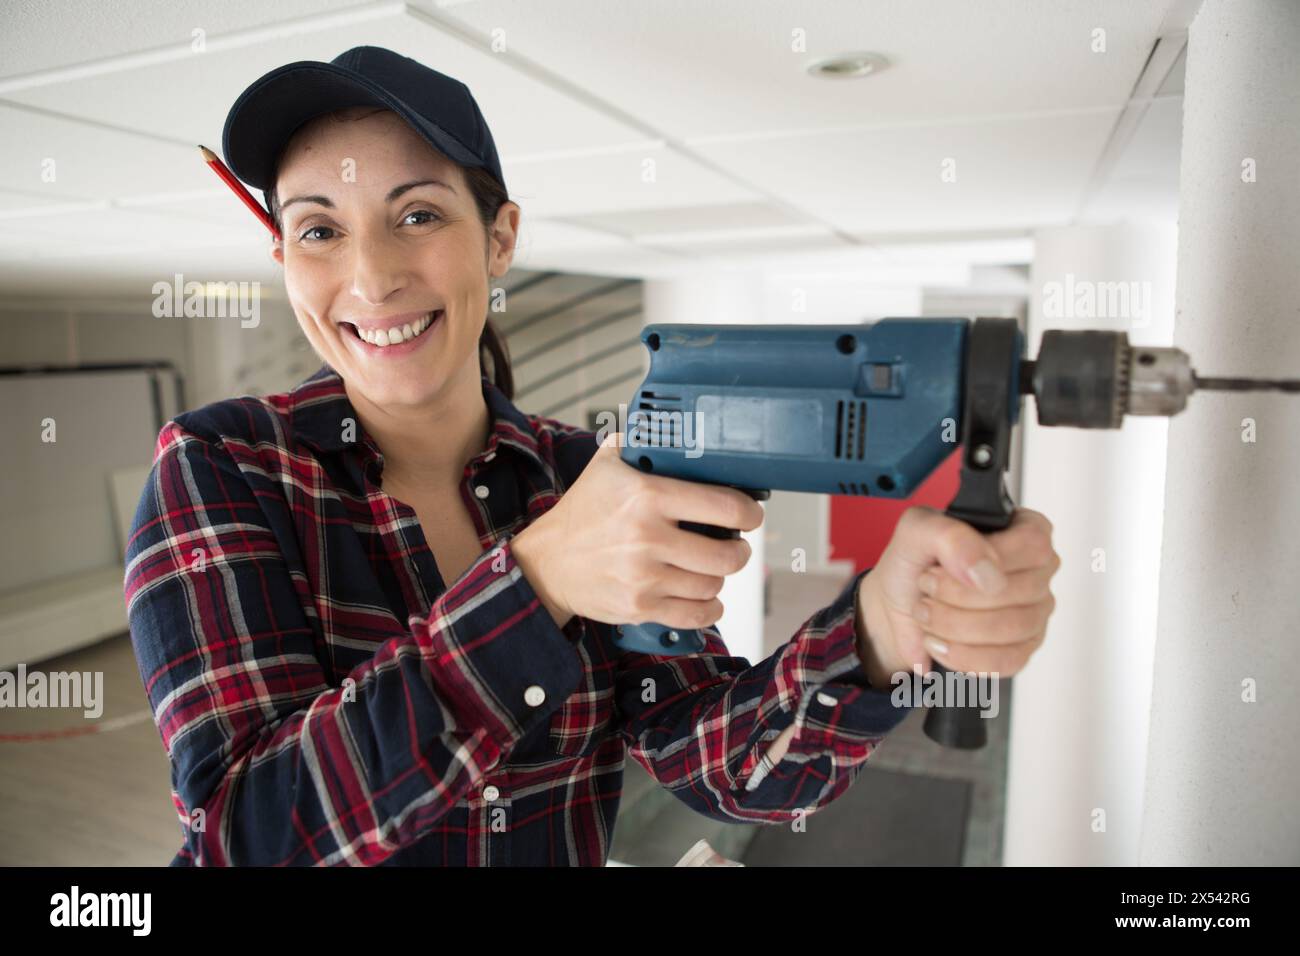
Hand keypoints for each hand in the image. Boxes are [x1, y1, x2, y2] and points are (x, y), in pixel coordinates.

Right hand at [512, 432, 764, 629]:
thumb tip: (677, 425)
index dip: (749, 513)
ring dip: (718, 577)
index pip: (725, 507)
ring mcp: (643, 576)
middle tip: (734, 544)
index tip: (750, 514)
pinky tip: (705, 596)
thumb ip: (642, 441)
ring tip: (710, 566)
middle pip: (727, 554)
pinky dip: (709, 608)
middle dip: (739, 550)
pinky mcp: (638, 607)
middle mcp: (647, 537)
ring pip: (713, 585)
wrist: (547, 563)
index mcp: (647, 496)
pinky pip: (695, 614)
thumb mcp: (606, 464)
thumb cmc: (582, 512)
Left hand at [855, 506, 1059, 684]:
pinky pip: (1005, 662)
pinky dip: (961, 655)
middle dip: (956, 595)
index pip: (1034, 543)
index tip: (942, 567)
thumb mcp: (916, 531)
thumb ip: (951, 535)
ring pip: (1012, 629)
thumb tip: (987, 571)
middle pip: (1021, 590)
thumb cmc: (914, 563)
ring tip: (926, 612)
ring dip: (953, 625)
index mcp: (1023, 529)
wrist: (897, 607)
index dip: (987, 558)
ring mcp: (1034, 613)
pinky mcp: (1022, 650)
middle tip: (925, 586)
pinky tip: (937, 641)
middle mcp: (1037, 571)